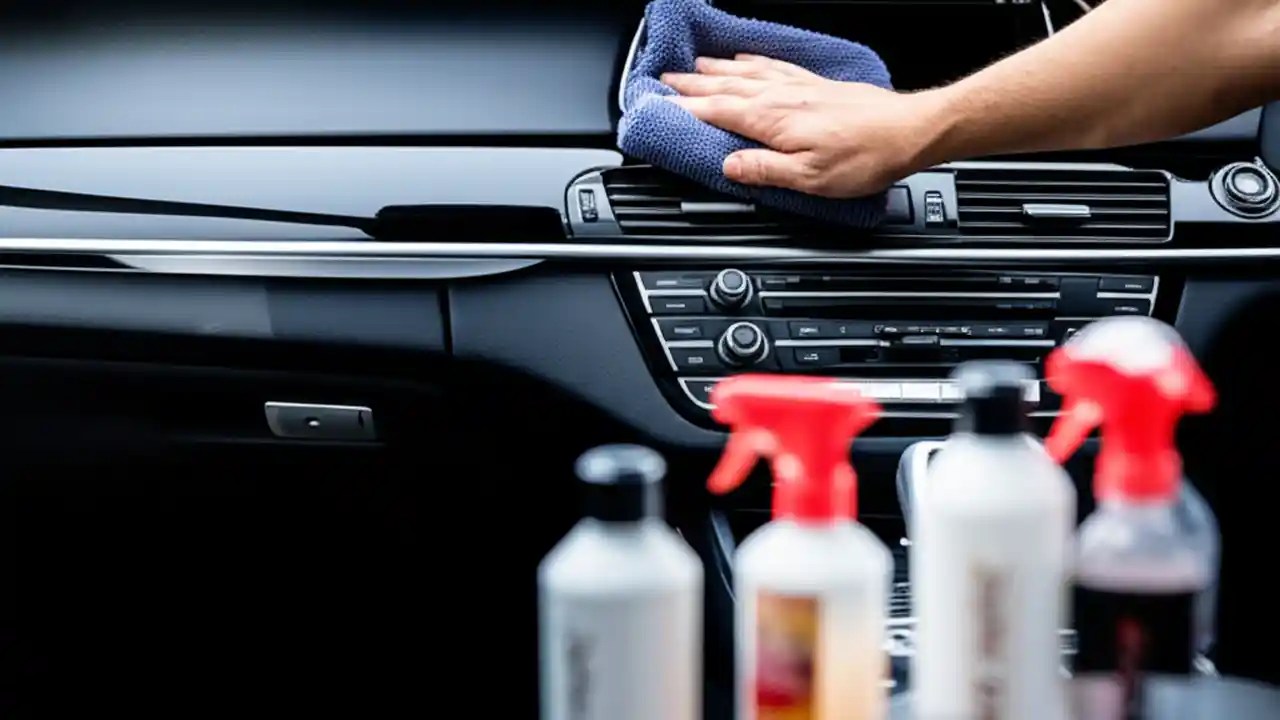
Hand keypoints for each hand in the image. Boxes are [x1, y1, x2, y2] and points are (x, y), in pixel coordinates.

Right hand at [662, 55, 942, 197]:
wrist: (906, 132)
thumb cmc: (862, 157)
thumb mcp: (808, 178)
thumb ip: (764, 170)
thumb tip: (728, 165)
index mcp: (773, 120)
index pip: (717, 111)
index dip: (687, 108)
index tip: (661, 104)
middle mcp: (781, 97)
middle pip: (726, 87)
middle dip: (693, 84)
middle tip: (666, 80)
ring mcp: (799, 87)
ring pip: (746, 74)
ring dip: (717, 70)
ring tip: (695, 66)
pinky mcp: (816, 86)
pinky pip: (774, 67)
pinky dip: (753, 62)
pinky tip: (746, 60)